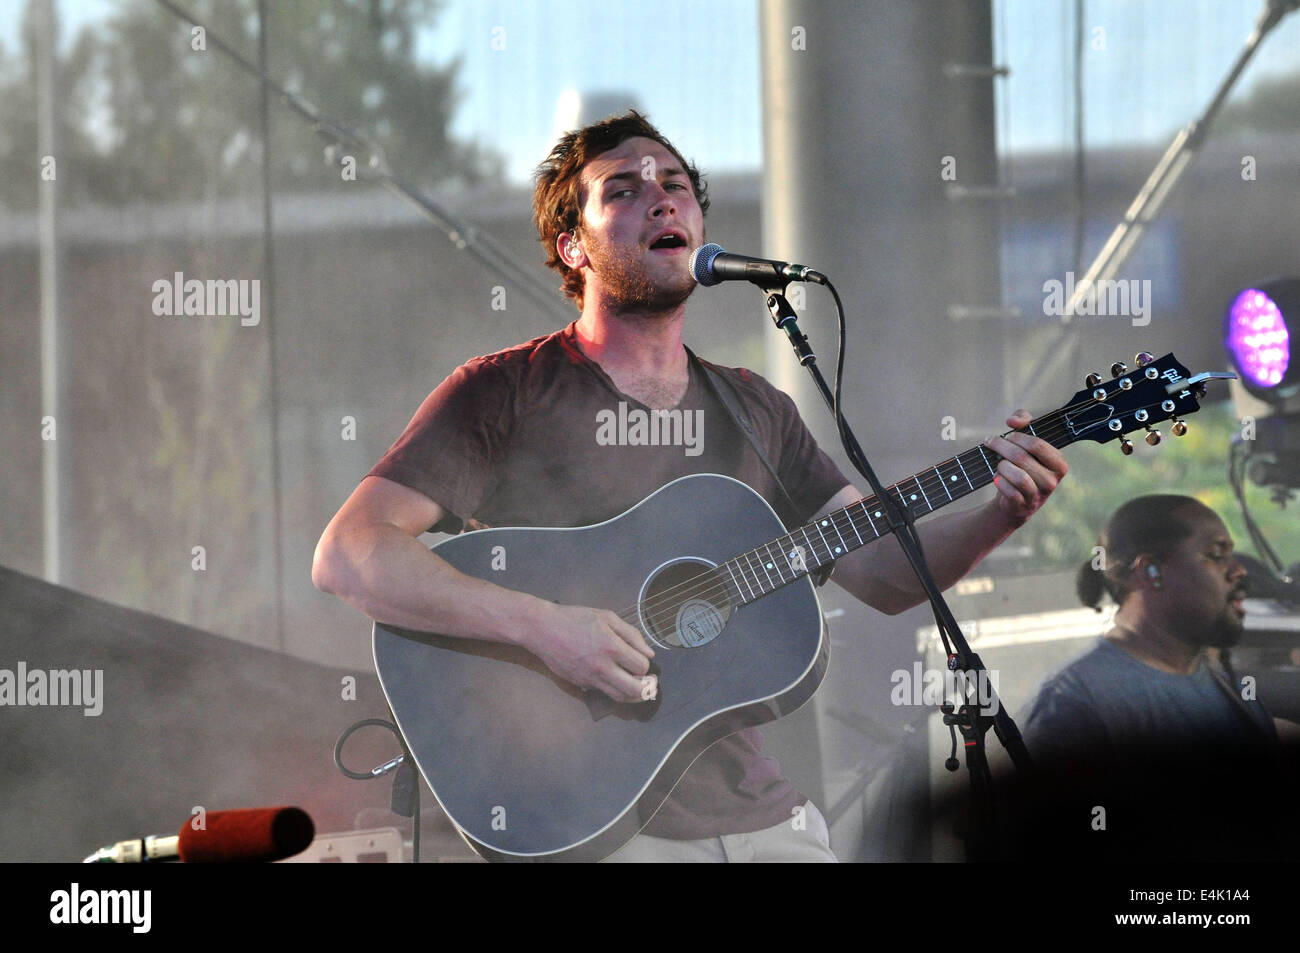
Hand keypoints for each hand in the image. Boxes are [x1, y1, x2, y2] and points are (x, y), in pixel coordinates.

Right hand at [522, 603, 656, 702]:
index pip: (641, 667)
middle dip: (647, 688)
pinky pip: (604, 693)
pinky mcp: (580, 684)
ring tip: (638, 686)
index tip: (643, 659)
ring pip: (619, 698)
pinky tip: (617, 681)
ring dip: (634, 695)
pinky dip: (615, 691)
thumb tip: (649, 653)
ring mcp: (590, 678)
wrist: (542, 629)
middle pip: (634, 690)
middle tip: (650, 681)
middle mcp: (602, 667)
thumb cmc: (574, 619)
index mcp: (611, 647)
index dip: (646, 665)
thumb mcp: (606, 617)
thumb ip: (631, 634)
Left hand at [985, 409, 1067, 527]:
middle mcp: (1053, 480)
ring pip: (1018, 476)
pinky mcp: (1023, 506)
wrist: (1015, 499)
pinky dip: (999, 482)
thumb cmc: (1023, 464)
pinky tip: (997, 478)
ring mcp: (1039, 495)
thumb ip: (1024, 420)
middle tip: (991, 443)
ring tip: (998, 464)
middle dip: (1001, 447)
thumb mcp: (1028, 440)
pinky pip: (1010, 492)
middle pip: (1022, 458)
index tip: (1006, 436)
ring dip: (1001, 466)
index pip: (1037, 445)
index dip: (1018, 437)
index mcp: (1059, 463)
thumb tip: (1012, 421)